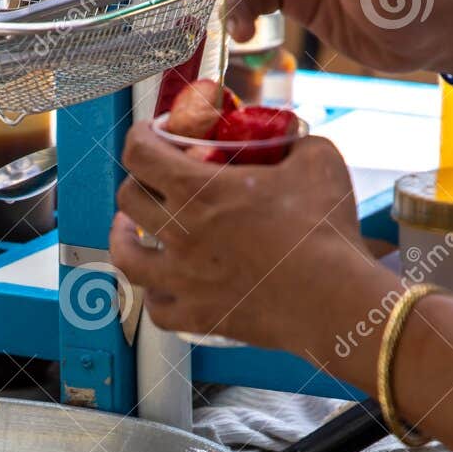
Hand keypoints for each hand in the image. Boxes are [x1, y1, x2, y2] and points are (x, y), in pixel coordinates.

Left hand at [109, 123, 390, 373]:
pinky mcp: (198, 316)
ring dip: (122, 238)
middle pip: (127, 200)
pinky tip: (162, 287)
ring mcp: (183, 279)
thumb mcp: (317, 161)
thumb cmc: (324, 231)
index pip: (140, 153)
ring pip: (125, 257)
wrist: (330, 300)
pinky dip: (154, 295)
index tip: (149, 135)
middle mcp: (181, 234)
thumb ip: (294, 141)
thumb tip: (288, 137)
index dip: (138, 137)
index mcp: (200, 191)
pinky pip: (156, 309)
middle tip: (150, 182)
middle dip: (136, 183)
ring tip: (129, 231)